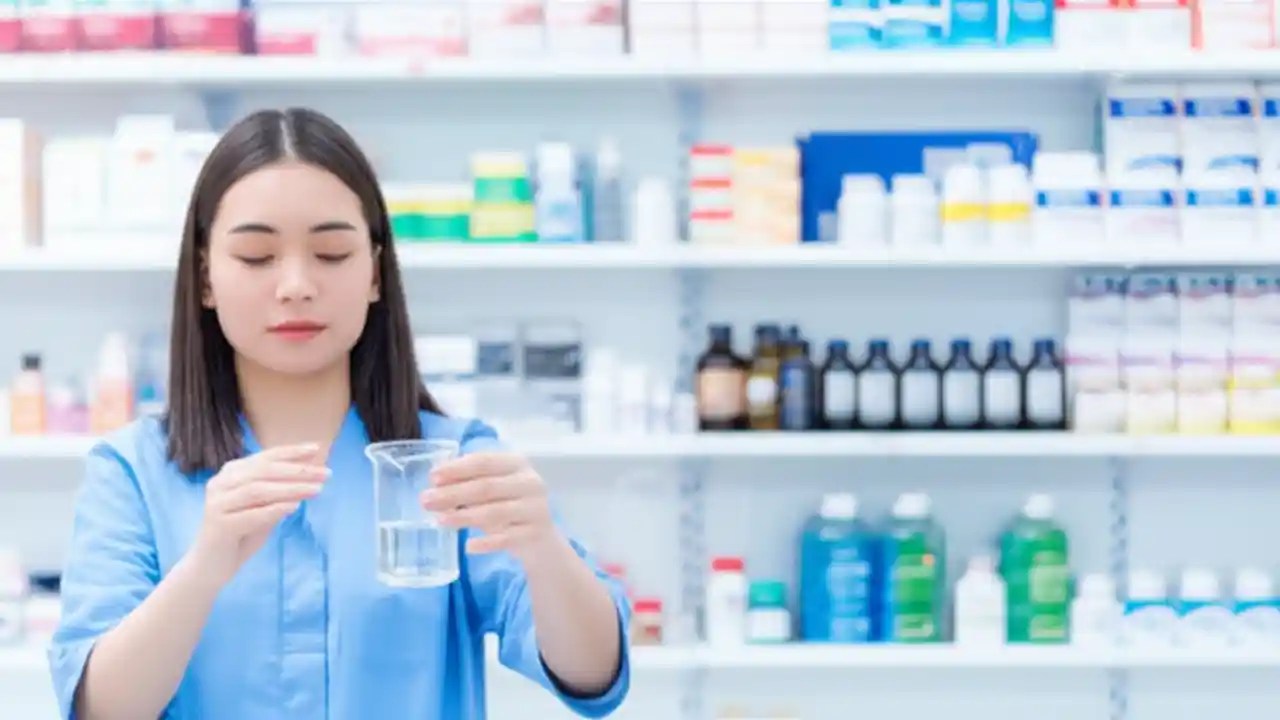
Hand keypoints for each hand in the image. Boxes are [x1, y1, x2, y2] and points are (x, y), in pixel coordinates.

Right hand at [190, 443, 328, 585]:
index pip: (265, 457)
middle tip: (325, 473)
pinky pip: (250, 515)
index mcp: (232, 473)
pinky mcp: (218, 526)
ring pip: (258, 490)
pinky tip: (294, 507)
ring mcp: (217, 504)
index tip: (317, 448)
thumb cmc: (242, 534)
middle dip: (297, 470)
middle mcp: (221, 483)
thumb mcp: (265, 508)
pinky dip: (274, 509)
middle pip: (263, 471)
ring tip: (317, 490)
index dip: (291, 452)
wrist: (212, 566)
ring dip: (291, 488)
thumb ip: (281, 492)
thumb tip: (311, 476)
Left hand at [422, 452, 556, 562]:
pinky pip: (507, 539)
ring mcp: (535, 509)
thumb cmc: (510, 506)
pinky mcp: (535, 534)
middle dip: (453, 493)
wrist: (542, 540)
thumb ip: (469, 483)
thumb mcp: (493, 489)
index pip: (485, 462)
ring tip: (440, 521)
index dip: (457, 468)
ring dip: (464, 517)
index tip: (433, 477)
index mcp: (517, 464)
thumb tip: (435, 483)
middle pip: (486, 487)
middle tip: (426, 500)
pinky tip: (468, 546)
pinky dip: (486, 543)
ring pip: (495, 512)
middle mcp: (530, 483)